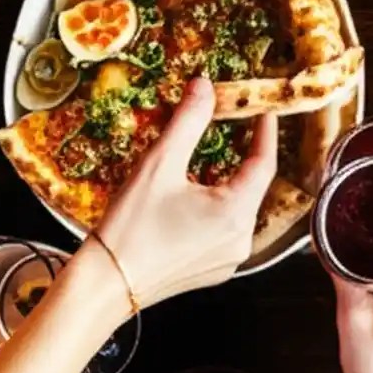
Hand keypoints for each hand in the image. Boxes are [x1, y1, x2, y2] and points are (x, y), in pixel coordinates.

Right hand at [94, 78, 276, 306]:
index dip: (266, 133)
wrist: (107, 285)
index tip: (265, 110)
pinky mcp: (217, 270)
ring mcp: (232, 259)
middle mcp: (243, 239)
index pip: (264, 164)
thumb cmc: (130, 227)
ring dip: (228, 185)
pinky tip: (194, 200)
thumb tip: (204, 87)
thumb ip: (187, 123)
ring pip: (239, 210)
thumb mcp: (159, 166)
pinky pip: (226, 232)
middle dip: (243, 158)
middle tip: (236, 129)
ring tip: (209, 162)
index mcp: (236, 212)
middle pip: (252, 187)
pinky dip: (217, 211)